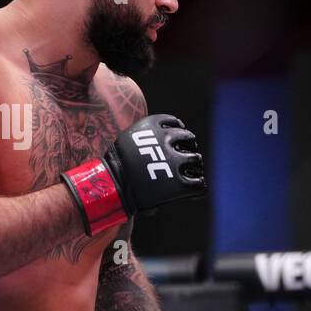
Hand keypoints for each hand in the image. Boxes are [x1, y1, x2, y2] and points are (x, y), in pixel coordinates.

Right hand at [63, 113, 204, 233]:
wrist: (111, 186)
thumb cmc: (115, 167)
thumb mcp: (128, 141)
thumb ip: (145, 138)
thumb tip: (157, 139)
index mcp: (152, 126)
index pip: (174, 123)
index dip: (178, 130)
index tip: (179, 138)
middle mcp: (166, 140)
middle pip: (188, 139)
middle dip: (189, 146)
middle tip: (187, 156)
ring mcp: (174, 161)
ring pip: (195, 159)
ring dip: (195, 164)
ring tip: (192, 171)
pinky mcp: (179, 183)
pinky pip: (199, 183)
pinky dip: (199, 184)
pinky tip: (194, 187)